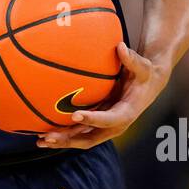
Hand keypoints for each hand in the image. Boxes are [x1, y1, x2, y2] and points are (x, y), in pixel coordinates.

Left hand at [36, 42, 169, 149]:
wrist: (148, 86)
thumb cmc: (144, 75)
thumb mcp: (143, 67)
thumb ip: (132, 59)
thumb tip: (120, 47)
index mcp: (127, 113)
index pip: (109, 119)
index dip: (93, 119)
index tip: (75, 115)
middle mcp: (114, 125)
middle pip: (90, 138)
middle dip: (70, 139)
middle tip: (49, 136)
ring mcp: (104, 127)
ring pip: (81, 139)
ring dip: (62, 141)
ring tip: (40, 140)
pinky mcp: (96, 125)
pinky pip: (78, 133)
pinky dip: (62, 135)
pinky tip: (43, 135)